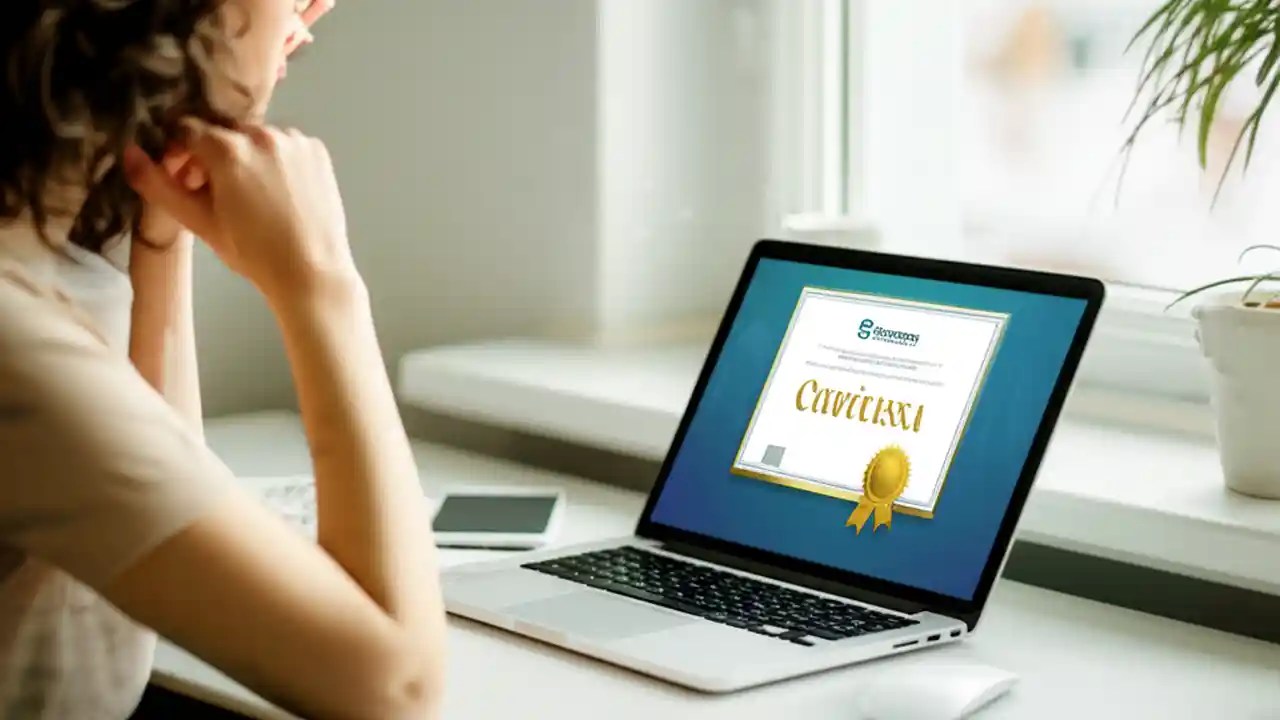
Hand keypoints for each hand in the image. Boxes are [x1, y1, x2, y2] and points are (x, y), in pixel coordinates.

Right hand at [123, 120, 354, 303]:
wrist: (312, 271)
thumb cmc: (252, 252)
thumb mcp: (198, 221)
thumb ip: (158, 184)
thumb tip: (129, 152)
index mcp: (227, 149)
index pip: (185, 129)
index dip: (178, 152)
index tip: (183, 178)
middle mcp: (261, 134)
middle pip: (222, 131)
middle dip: (211, 154)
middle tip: (215, 192)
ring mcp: (293, 139)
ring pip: (255, 137)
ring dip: (245, 156)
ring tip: (250, 195)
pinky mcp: (316, 149)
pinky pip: (286, 144)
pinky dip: (276, 160)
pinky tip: (278, 191)